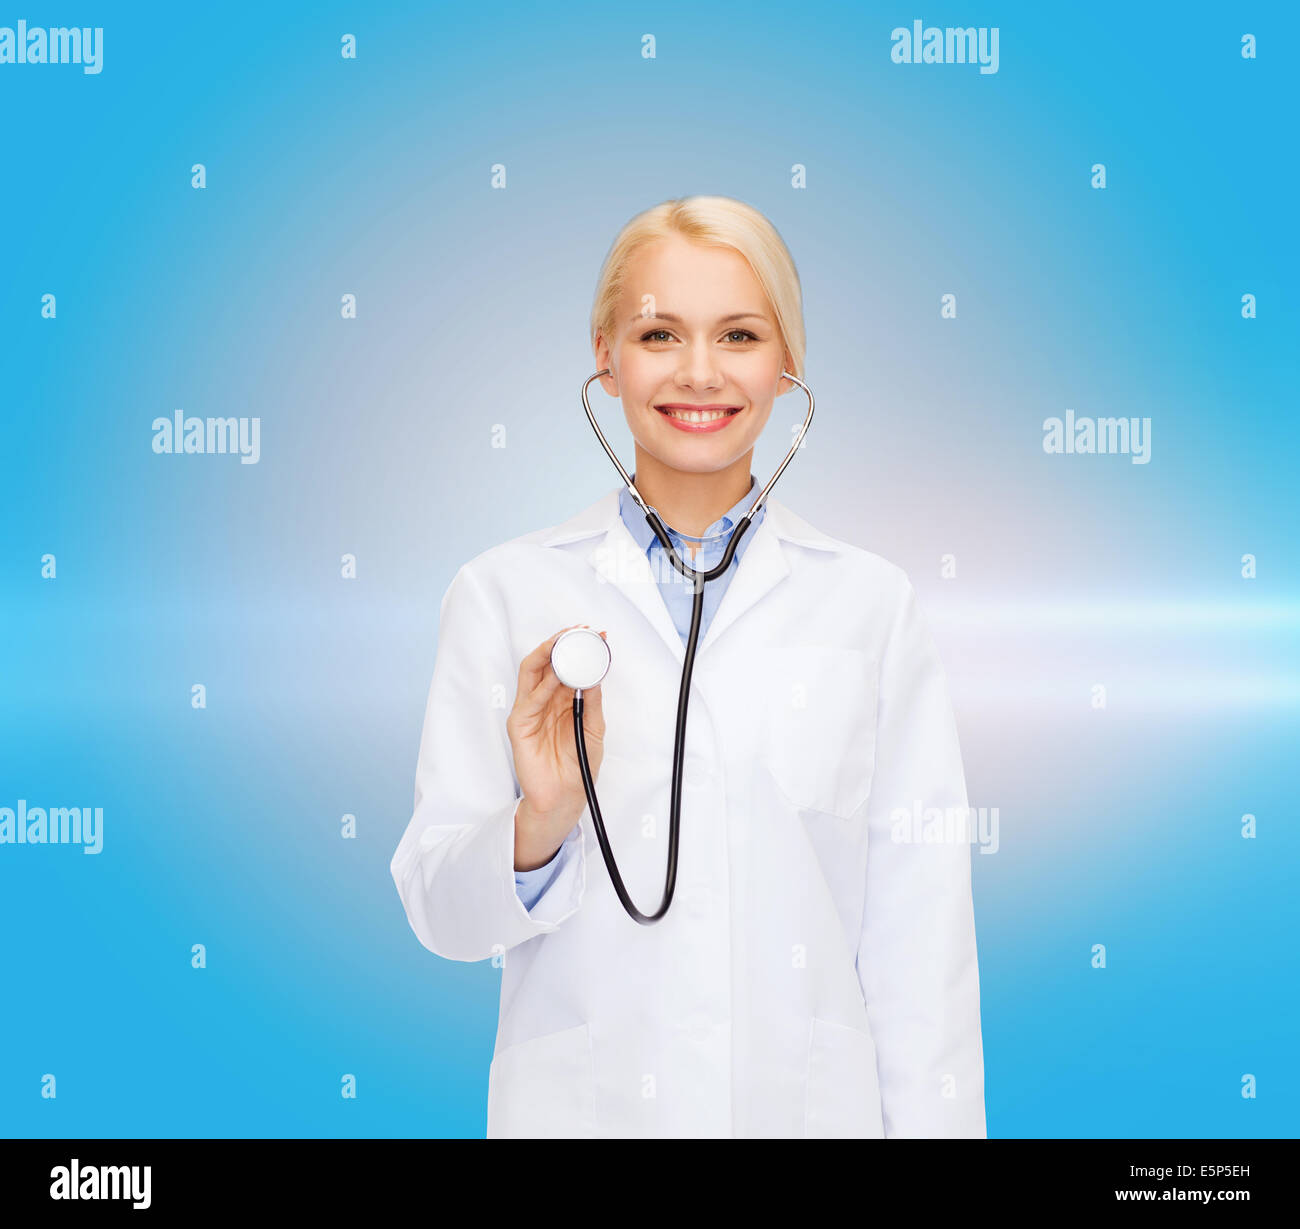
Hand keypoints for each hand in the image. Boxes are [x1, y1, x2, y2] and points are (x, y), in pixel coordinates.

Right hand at [507, 625, 606, 870]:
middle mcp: (543, 701)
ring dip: (548, 655)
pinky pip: (529, 699)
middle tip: (578, 631)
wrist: (566, 798)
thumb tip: (596, 672)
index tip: (597, 635)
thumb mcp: (594, 728)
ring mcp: (529, 711)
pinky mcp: (519, 725)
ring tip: (565, 642)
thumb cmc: (578, 765)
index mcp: (562, 700)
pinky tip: (557, 675)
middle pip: (545, 663)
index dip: (579, 648)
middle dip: (560, 644)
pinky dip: (543, 684)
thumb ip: (592, 700)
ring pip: (532, 673)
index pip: (566, 665)